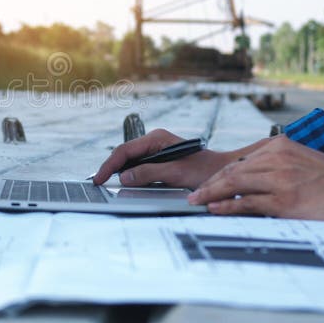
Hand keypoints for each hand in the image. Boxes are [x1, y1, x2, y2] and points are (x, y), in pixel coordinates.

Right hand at [92, 129, 244, 188]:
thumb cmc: (205, 170)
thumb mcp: (175, 173)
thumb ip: (148, 173)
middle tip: (99, 183)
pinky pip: (139, 167)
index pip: (124, 151)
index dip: (109, 165)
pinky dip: (131, 175)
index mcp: (156, 139)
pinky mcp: (160, 161)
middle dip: (111, 168)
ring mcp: (157, 150)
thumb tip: (124, 177)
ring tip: (107, 183)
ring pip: (131, 161)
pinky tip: (125, 183)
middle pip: (124, 155)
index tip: (99, 179)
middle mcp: (155, 142)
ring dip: (120, 172)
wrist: (225, 173)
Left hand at [187, 135, 323, 221]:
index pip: (239, 162)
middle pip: (231, 171)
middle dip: (209, 184)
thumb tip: (248, 176)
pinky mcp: (284, 200)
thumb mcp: (299, 158)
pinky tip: (214, 208)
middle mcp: (275, 159)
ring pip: (234, 184)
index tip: (206, 185)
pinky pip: (247, 203)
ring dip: (211, 193)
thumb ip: (274, 163)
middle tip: (194, 194)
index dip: (219, 175)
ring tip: (196, 201)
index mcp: (278, 147)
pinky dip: (228, 206)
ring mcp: (279, 180)